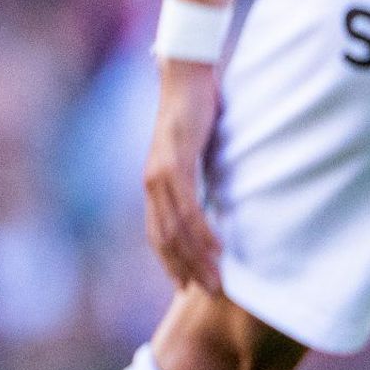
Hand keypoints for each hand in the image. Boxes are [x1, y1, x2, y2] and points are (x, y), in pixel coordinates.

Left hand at [141, 60, 224, 293]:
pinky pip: (190, 207)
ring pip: (176, 229)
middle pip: (165, 239)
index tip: (186, 285)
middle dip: (186, 269)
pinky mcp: (176, 164)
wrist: (186, 77)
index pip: (159, 234)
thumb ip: (197, 172)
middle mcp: (152, 184)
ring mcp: (161, 175)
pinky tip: (217, 248)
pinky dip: (202, 231)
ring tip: (216, 279)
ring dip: (197, 259)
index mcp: (155, 183)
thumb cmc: (195, 110)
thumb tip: (212, 193)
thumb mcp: (195, 149)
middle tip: (207, 292)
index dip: (171, 262)